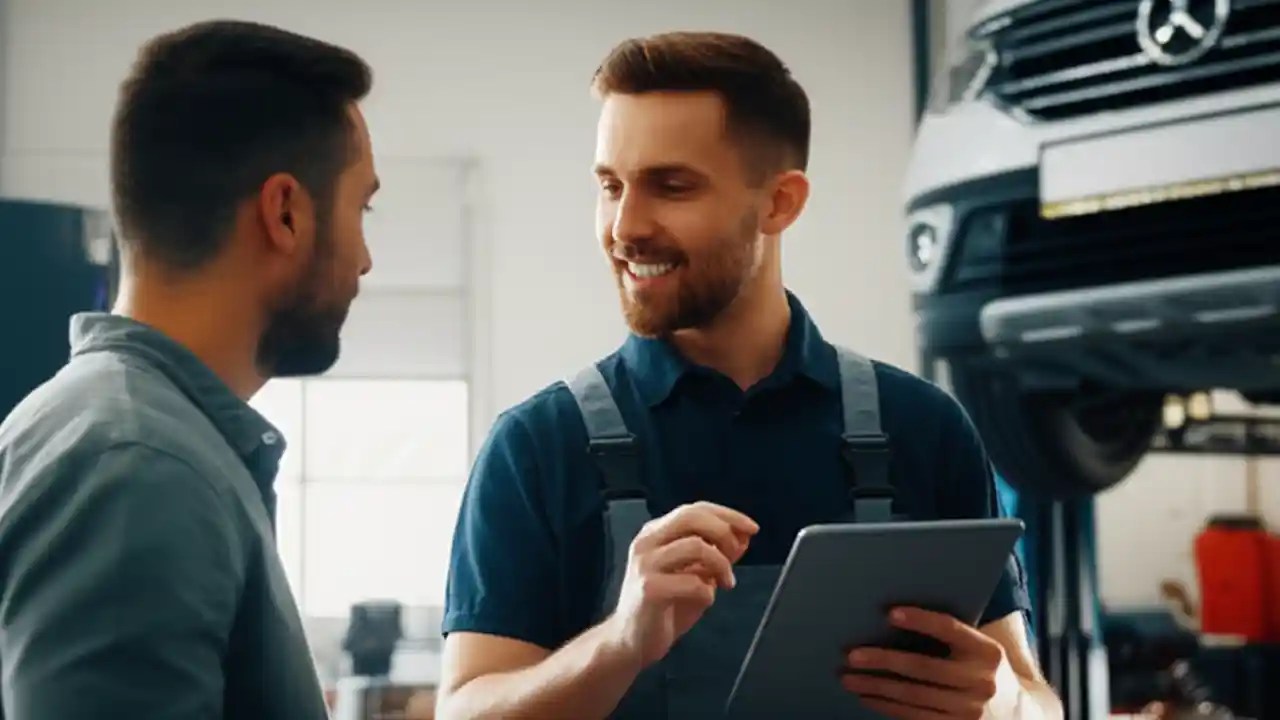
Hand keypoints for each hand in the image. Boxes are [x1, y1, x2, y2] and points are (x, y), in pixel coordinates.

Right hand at [605, 502, 757, 667]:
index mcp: (655, 533)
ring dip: (722, 564)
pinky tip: (705, 601)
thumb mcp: (695, 573)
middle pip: (691, 517)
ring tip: (726, 582)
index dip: (727, 515)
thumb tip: (744, 535)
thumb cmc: (664, 606)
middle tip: (737, 553)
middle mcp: (646, 543)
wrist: (631, 641)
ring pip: (696, 546)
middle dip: (724, 531)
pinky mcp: (650, 590)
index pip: (695, 509)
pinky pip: (693, 583)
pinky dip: (709, 592)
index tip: (752, 528)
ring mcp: (645, 565)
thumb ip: (717, 553)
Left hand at [843, 608, 1021, 719]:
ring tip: (849, 677)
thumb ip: (951, 637)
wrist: (1020, 715)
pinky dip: (886, 706)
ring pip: (913, 696)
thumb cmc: (984, 670)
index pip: (950, 629)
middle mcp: (982, 682)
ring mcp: (970, 711)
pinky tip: (867, 696)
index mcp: (988, 652)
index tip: (889, 613)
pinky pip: (914, 717)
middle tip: (852, 655)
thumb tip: (893, 616)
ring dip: (876, 687)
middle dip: (883, 661)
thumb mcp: (981, 650)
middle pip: (924, 667)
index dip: (920, 621)